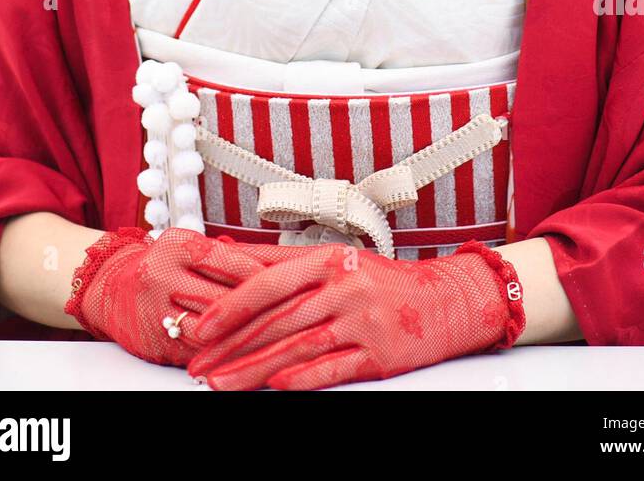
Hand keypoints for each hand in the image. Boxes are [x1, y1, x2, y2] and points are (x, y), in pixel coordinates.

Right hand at [64, 227, 299, 366]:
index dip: (265, 277)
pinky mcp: (153, 342)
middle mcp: (163, 274)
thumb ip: (236, 256)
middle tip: (297, 316)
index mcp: (179, 245)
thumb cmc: (165, 263)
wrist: (109, 286)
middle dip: (262, 311)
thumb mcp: (194, 247)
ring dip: (245, 339)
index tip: (294, 284)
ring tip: (279, 341)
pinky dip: (222, 358)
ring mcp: (155, 311)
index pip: (230, 261)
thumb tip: (290, 259)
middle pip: (224, 299)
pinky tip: (245, 360)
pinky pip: (196, 353)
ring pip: (212, 332)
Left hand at [185, 240, 525, 389]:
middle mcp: (343, 286)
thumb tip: (230, 255)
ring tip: (221, 386)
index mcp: (328, 260)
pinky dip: (303, 379)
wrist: (446, 299)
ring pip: (297, 346)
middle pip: (276, 319)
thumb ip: (284, 262)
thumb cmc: (383, 281)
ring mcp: (362, 320)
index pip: (268, 281)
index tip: (198, 327)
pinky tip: (275, 388)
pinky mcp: (379, 352)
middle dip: (231, 346)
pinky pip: (334, 367)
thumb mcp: (336, 260)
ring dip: (253, 370)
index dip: (230, 305)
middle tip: (197, 366)